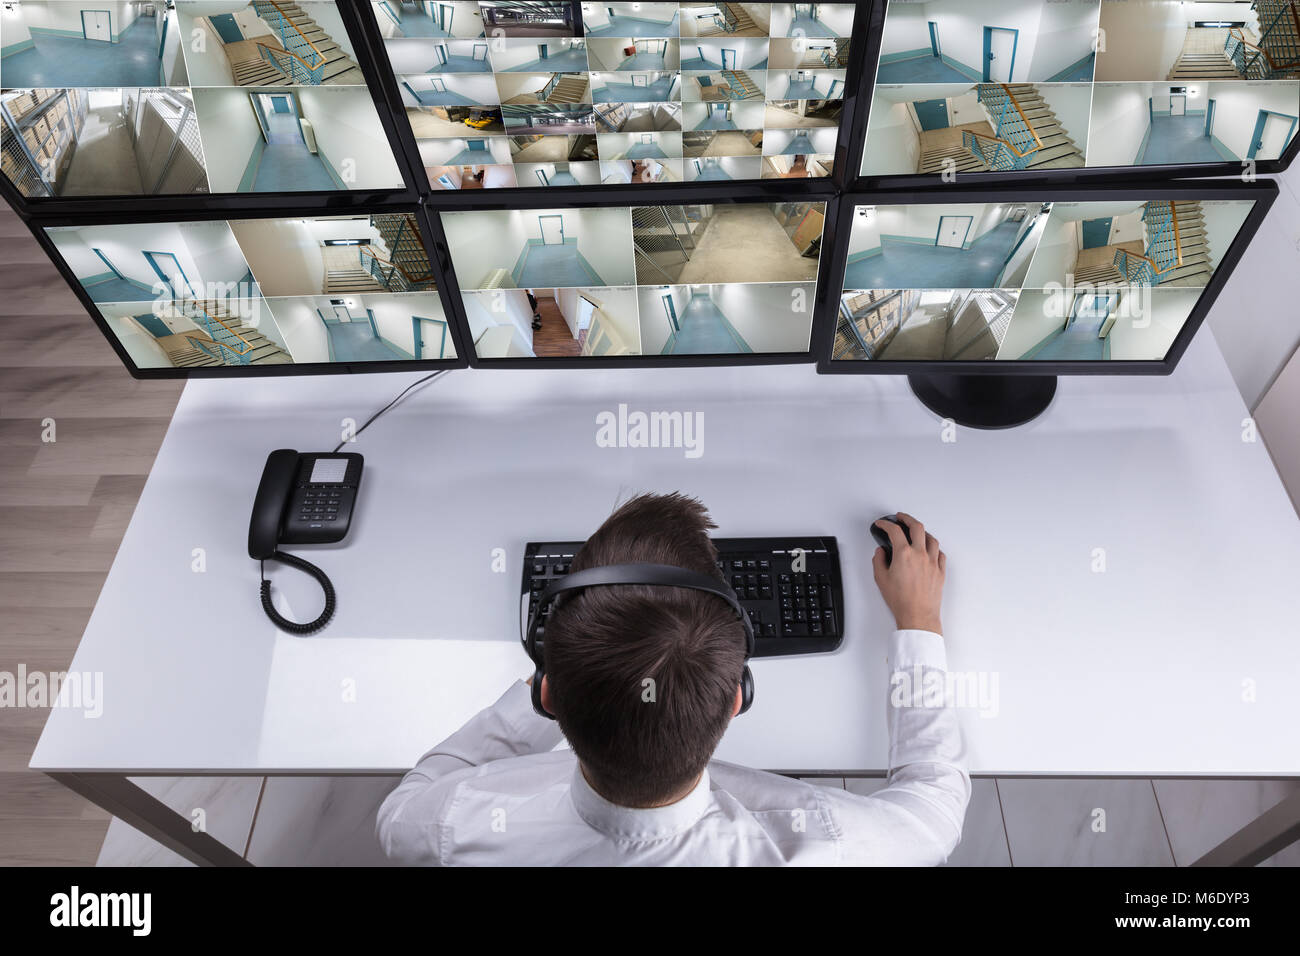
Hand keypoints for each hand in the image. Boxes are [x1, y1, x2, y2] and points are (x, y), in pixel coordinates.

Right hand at [871, 513, 944, 634]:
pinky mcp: (940, 571)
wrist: (918, 615)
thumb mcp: (881, 579)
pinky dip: (934, 547)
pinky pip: (940, 553)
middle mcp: (920, 554)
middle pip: (916, 527)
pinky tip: (930, 549)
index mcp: (904, 554)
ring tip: (916, 531)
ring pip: (931, 538)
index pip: (894, 531)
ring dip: (922, 532)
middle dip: (907, 519)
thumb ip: (879, 561)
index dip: (886, 524)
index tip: (882, 524)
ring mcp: (932, 562)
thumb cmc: (901, 601)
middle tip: (901, 518)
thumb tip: (881, 552)